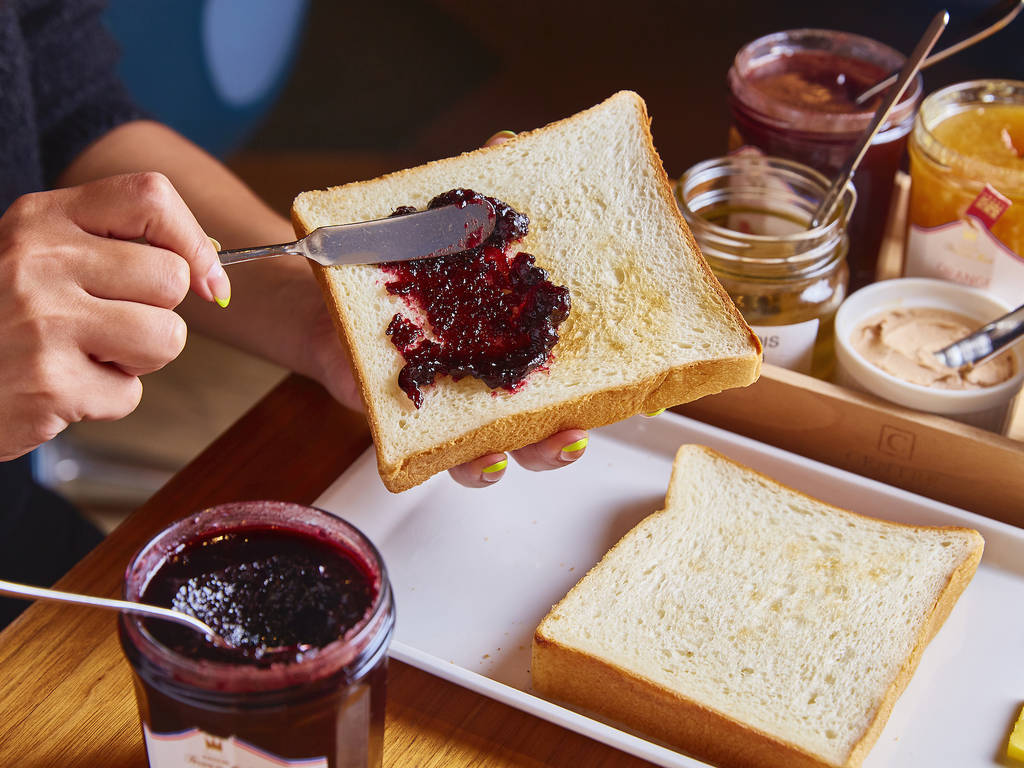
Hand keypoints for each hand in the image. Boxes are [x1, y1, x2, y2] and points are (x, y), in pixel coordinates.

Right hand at [0, 172, 229, 459]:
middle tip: (107, 326)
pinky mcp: (47, 383)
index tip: (206, 280)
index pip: (150, 197)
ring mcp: (41, 321)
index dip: (194, 242)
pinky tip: (60, 388)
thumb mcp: (40, 259)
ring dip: (140, 359)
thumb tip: (209, 268)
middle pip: (171, 279)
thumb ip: (114, 250)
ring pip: (167, 338)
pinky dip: (105, 400)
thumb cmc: (2, 319)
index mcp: (40, 218)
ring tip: (85, 355)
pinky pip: (131, 394)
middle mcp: (38, 260)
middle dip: (157, 312)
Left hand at [303, 129, 588, 487]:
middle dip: (563, 435)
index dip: (614, 384)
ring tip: (512, 455)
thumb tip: (505, 144)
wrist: (333, 284)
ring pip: (494, 449)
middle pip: (542, 423)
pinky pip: (433, 454)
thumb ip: (482, 192)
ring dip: (514, 459)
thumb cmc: (405, 257)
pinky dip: (456, 461)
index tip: (644, 388)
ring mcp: (452, 406)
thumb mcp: (446, 220)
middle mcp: (494, 382)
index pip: (576, 369)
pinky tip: (473, 456)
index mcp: (519, 337)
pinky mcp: (407, 419)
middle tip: (576, 430)